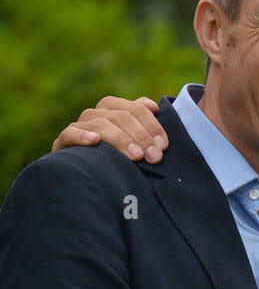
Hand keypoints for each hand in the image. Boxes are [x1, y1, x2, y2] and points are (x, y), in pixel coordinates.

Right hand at [51, 96, 167, 162]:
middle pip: (120, 116)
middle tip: (155, 156)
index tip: (164, 145)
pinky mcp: (63, 142)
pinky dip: (82, 136)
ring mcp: (79, 127)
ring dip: (120, 138)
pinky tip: (94, 141)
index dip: (151, 125)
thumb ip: (143, 125)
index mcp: (113, 110)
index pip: (134, 108)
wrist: (84, 180)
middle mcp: (95, 114)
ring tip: (136, 156)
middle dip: (141, 136)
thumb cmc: (116, 162)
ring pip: (99, 124)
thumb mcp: (134, 145)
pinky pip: (70, 134)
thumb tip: (154, 107)